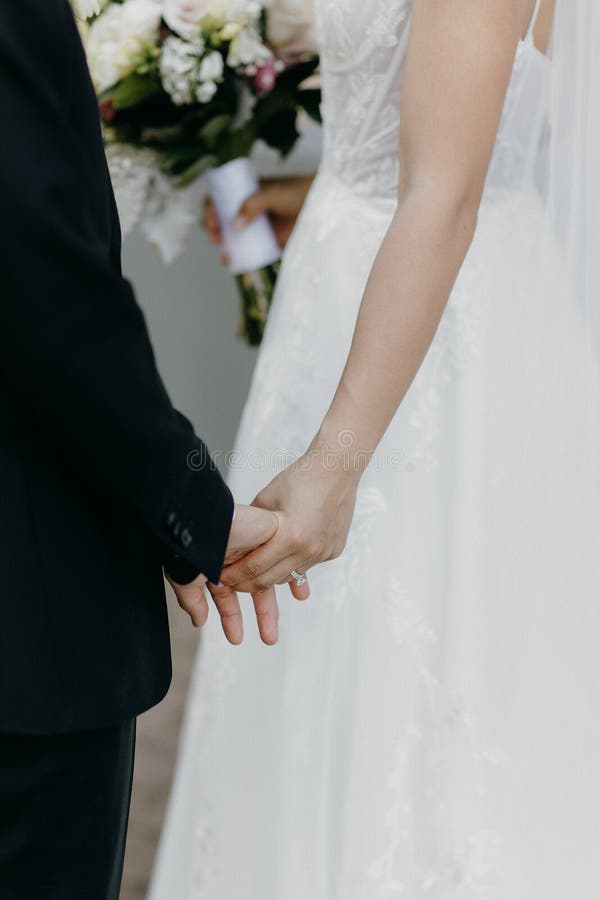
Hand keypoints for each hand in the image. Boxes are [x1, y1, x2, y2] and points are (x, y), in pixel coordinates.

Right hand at [167, 503, 279, 643]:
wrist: (204, 519)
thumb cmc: (190, 542)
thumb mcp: (188, 578)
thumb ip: (193, 600)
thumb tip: (199, 621)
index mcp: (217, 563)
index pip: (227, 594)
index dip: (231, 617)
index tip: (236, 638)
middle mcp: (237, 555)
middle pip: (255, 588)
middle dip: (262, 614)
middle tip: (269, 639)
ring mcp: (254, 543)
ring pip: (270, 576)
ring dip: (277, 599)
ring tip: (283, 622)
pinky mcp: (271, 532)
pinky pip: (284, 558)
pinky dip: (290, 576)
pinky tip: (300, 591)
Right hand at [201, 175, 313, 261]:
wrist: (324, 206)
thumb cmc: (300, 193)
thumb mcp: (273, 193)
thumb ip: (253, 205)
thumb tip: (235, 225)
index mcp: (246, 192)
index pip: (219, 198)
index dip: (210, 208)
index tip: (211, 218)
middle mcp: (248, 210)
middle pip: (221, 220)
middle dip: (213, 229)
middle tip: (216, 236)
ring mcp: (257, 227)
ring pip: (233, 238)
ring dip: (223, 246)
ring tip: (225, 252)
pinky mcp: (268, 243)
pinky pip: (249, 253)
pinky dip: (238, 259)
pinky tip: (234, 262)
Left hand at [219, 436, 362, 594]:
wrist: (336, 470)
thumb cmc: (301, 479)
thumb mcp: (265, 499)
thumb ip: (252, 526)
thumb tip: (233, 543)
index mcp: (289, 536)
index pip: (253, 567)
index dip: (233, 576)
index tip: (220, 578)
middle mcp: (309, 549)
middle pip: (270, 580)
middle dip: (247, 584)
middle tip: (231, 582)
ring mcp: (322, 553)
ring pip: (288, 577)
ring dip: (269, 578)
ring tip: (252, 574)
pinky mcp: (332, 552)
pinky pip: (305, 567)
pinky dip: (290, 566)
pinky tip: (278, 562)